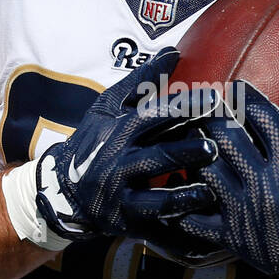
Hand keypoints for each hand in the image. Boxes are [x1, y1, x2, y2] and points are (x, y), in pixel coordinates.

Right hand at [34, 48, 214, 242]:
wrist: (63, 191)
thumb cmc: (94, 142)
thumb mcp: (108, 108)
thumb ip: (141, 81)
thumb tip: (173, 51)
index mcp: (118, 131)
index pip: (153, 116)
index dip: (183, 107)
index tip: (214, 98)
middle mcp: (118, 164)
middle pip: (155, 156)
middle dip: (185, 151)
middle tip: (215, 146)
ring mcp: (121, 197)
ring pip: (155, 198)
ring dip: (183, 195)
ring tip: (211, 190)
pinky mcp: (127, 223)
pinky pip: (154, 226)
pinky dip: (176, 227)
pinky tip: (200, 223)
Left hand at [145, 80, 278, 278]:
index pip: (261, 115)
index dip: (244, 95)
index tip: (235, 87)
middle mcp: (264, 181)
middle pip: (225, 135)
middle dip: (211, 114)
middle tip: (202, 103)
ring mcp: (243, 209)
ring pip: (205, 168)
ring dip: (193, 148)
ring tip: (186, 134)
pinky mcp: (230, 234)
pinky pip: (196, 216)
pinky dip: (180, 199)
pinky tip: (173, 181)